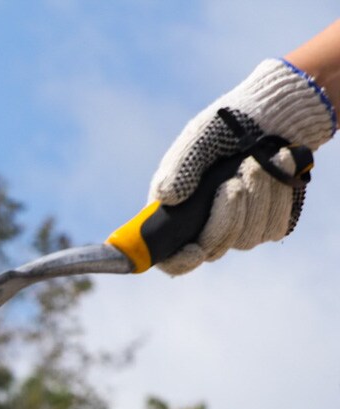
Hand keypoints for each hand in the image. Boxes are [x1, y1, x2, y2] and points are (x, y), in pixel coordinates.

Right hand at [149, 59, 334, 274]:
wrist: (278, 114)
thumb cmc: (230, 125)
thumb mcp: (201, 138)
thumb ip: (182, 166)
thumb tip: (165, 197)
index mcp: (177, 211)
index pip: (171, 257)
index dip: (179, 261)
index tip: (194, 250)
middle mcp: (206, 225)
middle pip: (213, 249)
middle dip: (226, 216)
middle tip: (233, 182)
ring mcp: (240, 226)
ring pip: (247, 238)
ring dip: (255, 198)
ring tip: (257, 163)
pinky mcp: (270, 221)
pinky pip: (274, 226)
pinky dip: (277, 197)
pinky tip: (276, 169)